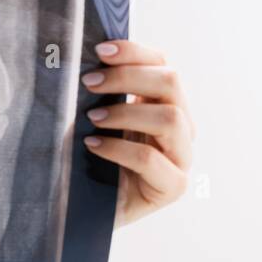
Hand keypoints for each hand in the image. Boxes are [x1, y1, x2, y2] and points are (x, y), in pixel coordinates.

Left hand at [81, 40, 194, 227]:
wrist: (80, 211)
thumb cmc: (85, 160)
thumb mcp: (92, 118)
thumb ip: (101, 91)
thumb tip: (86, 57)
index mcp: (163, 104)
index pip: (161, 64)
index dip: (134, 52)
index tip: (99, 50)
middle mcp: (180, 127)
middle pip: (170, 83)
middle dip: (128, 76)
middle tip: (89, 82)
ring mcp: (181, 157)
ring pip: (170, 118)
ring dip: (126, 112)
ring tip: (92, 118)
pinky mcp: (173, 186)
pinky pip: (151, 158)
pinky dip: (118, 148)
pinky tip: (92, 145)